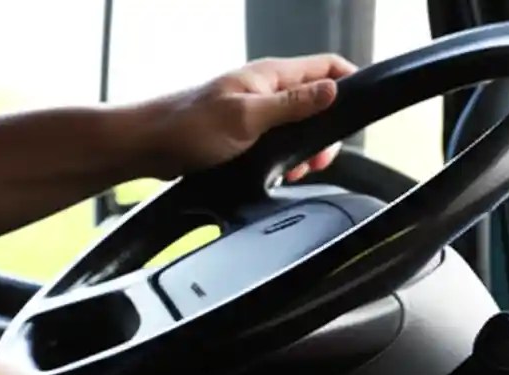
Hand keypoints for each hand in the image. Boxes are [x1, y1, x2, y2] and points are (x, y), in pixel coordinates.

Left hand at [142, 54, 357, 181]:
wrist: (149, 146)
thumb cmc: (188, 127)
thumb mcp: (248, 117)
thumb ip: (292, 104)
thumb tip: (332, 90)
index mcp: (271, 75)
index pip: (326, 66)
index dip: (349, 82)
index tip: (359, 111)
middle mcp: (267, 89)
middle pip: (319, 101)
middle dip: (326, 132)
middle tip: (319, 159)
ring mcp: (256, 110)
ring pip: (300, 125)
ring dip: (305, 149)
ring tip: (295, 170)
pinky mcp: (245, 131)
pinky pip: (280, 141)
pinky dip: (286, 158)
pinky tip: (279, 173)